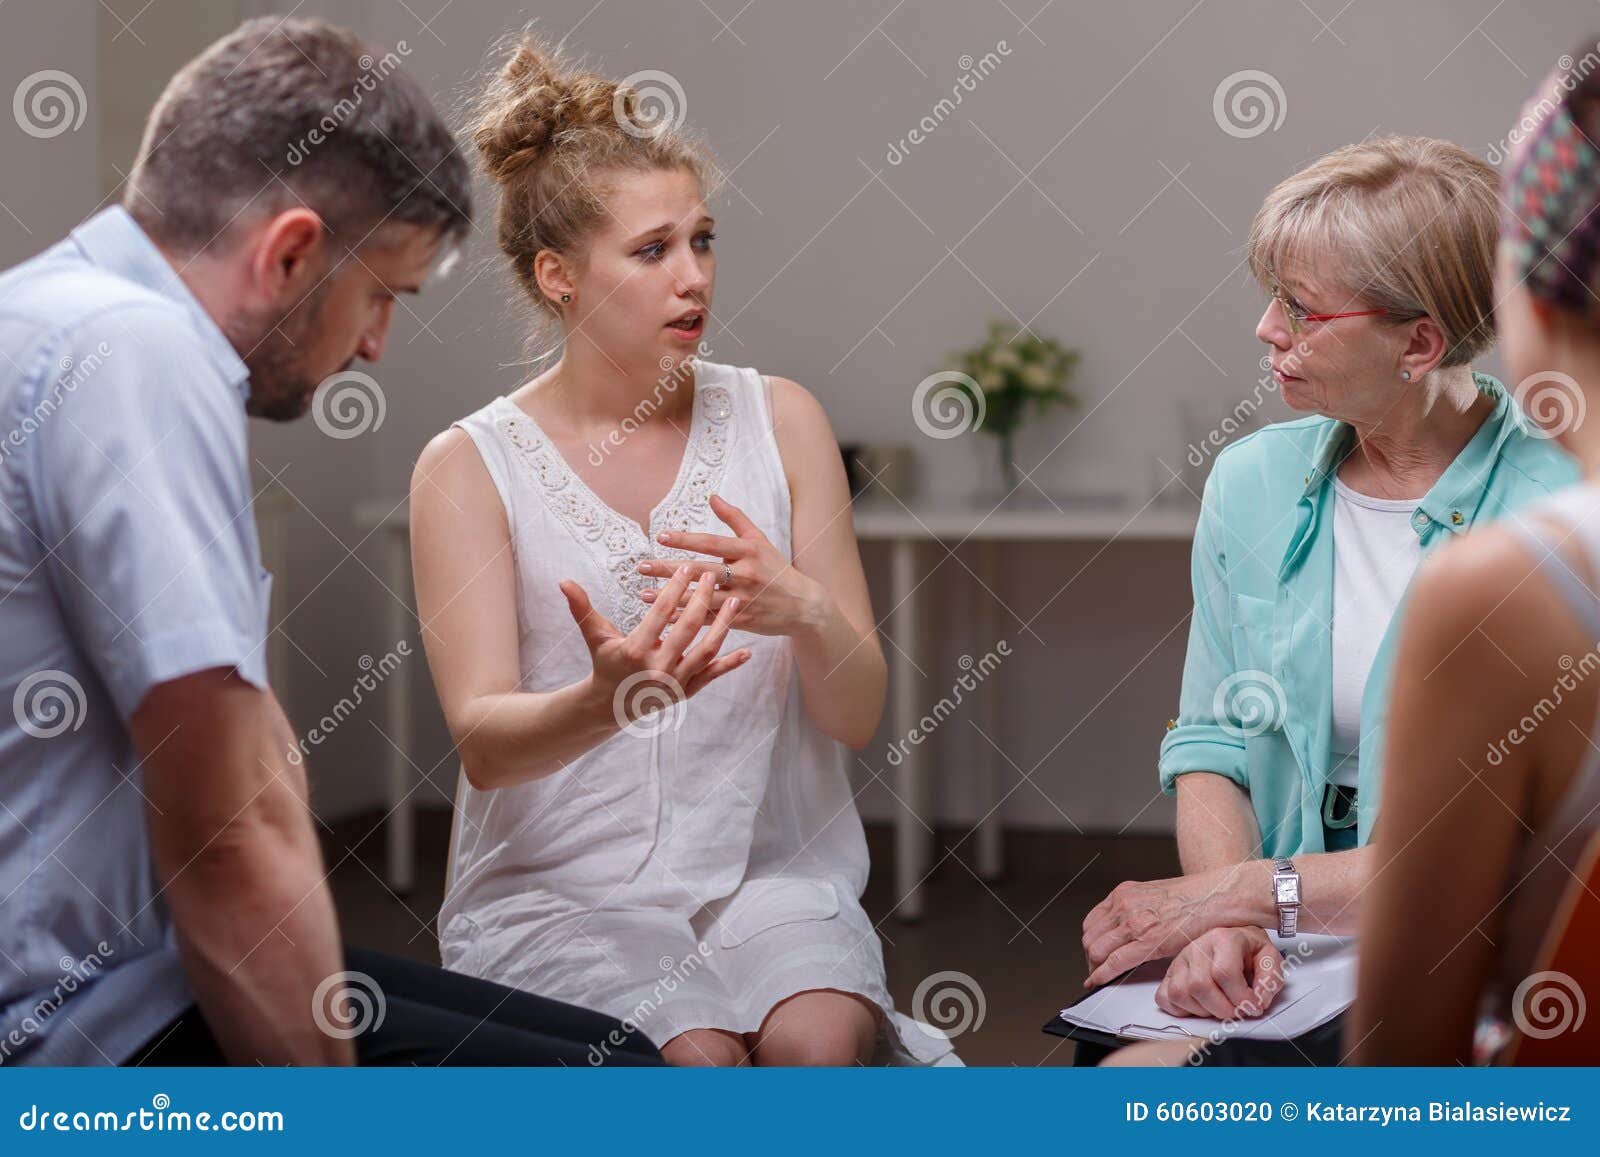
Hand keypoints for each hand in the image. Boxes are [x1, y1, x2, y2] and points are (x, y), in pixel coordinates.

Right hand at [560, 563, 748, 728]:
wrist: (611, 705)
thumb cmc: (605, 663)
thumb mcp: (594, 636)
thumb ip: (582, 608)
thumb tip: (563, 581)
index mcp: (635, 651)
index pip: (660, 613)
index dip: (675, 588)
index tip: (687, 567)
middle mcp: (657, 668)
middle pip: (686, 629)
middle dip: (702, 599)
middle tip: (713, 575)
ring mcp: (674, 683)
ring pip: (705, 651)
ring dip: (724, 627)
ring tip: (736, 603)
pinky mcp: (686, 692)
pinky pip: (712, 675)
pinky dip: (730, 664)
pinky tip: (747, 651)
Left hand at [636, 493, 824, 637]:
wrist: (803, 605)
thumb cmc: (777, 569)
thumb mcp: (760, 540)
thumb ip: (735, 518)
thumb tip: (712, 497)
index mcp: (749, 551)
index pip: (712, 543)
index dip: (686, 539)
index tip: (662, 536)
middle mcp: (746, 574)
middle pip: (701, 570)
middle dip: (669, 569)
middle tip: (642, 566)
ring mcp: (743, 599)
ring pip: (701, 598)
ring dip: (671, 596)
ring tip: (644, 594)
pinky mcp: (741, 620)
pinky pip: (708, 620)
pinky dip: (685, 618)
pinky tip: (663, 617)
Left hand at [1081, 870, 1234, 988]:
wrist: (1217, 896)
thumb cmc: (1194, 898)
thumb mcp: (1154, 895)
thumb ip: (1136, 909)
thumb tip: (1125, 930)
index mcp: (1124, 894)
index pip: (1092, 922)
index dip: (1090, 942)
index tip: (1092, 954)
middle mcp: (1124, 905)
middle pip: (1090, 937)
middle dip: (1090, 957)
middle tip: (1095, 969)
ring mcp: (1134, 922)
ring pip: (1096, 950)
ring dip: (1095, 967)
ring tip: (1100, 977)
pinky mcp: (1148, 940)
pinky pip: (1114, 962)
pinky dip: (1101, 974)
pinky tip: (1098, 982)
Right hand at [1154, 926, 1282, 1019]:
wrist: (1232, 938)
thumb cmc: (1248, 950)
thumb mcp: (1268, 958)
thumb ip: (1269, 979)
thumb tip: (1258, 1001)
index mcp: (1223, 938)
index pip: (1224, 972)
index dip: (1240, 997)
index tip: (1253, 1007)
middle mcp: (1196, 947)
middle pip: (1199, 985)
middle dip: (1222, 1009)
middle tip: (1236, 1011)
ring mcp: (1179, 960)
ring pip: (1180, 994)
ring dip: (1203, 1010)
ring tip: (1219, 1006)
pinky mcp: (1168, 974)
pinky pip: (1164, 998)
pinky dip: (1181, 1009)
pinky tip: (1199, 1005)